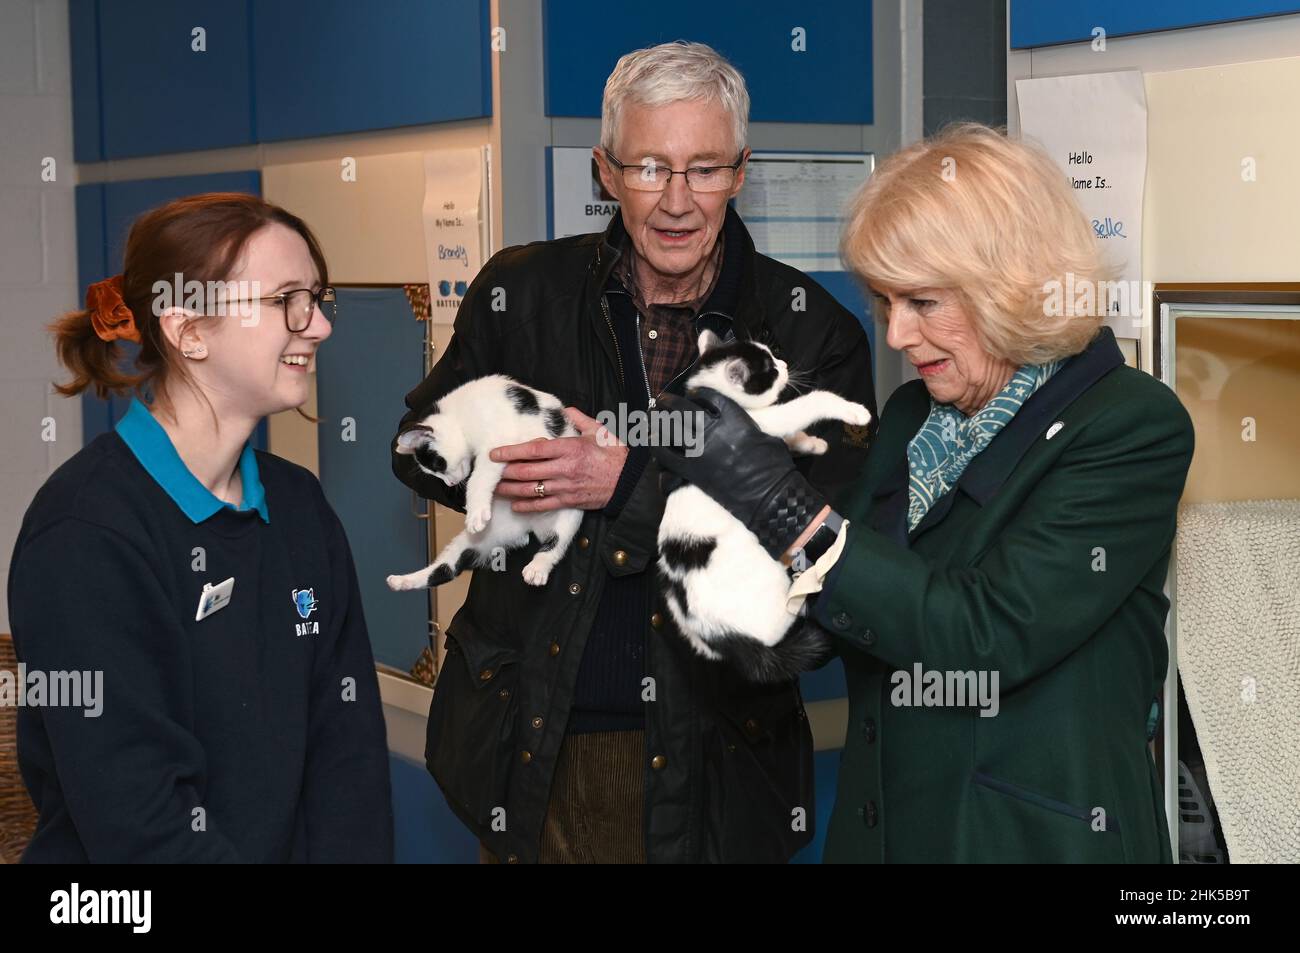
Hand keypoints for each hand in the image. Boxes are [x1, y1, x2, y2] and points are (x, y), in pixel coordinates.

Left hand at [490, 407, 627, 511]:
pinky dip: (527, 505)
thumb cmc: (615, 455)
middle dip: (505, 472)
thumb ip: (579, 419)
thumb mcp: (599, 431)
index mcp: (570, 448)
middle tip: (489, 471)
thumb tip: (565, 410)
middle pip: (527, 471)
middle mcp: (565, 468)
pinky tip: (515, 504)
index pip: (534, 450)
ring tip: (495, 488)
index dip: (511, 451)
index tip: (495, 452)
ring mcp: (566, 487)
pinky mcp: (570, 502)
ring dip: (510, 490)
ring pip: (531, 489)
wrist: (630, 482)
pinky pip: (544, 505)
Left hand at [651, 387, 826, 557]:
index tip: (693, 394)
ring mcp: (700, 450)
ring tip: (651, 415)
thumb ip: (749, 426)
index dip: (697, 394)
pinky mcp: (691, 471)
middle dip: (669, 402)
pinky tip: (652, 440)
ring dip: (658, 420)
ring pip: (670, 429)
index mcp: (734, 418)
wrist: (769, 497)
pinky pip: (665, 454)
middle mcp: (714, 430)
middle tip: (661, 400)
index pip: (709, 397)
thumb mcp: (767, 436)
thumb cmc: (775, 467)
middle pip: (683, 409)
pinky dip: (656, 446)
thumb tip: (744, 424)